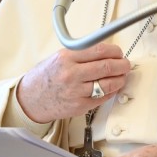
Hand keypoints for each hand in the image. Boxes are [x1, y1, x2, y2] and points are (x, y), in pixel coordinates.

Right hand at [16, 42, 130, 122]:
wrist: (31, 98)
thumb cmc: (46, 76)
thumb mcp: (59, 57)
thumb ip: (81, 53)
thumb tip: (106, 51)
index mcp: (67, 58)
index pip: (99, 50)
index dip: (115, 51)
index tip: (119, 52)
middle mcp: (71, 74)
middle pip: (107, 67)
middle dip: (122, 65)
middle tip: (126, 64)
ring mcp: (76, 92)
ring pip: (108, 84)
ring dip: (120, 79)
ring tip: (122, 76)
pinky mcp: (80, 106)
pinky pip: (102, 98)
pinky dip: (111, 92)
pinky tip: (113, 87)